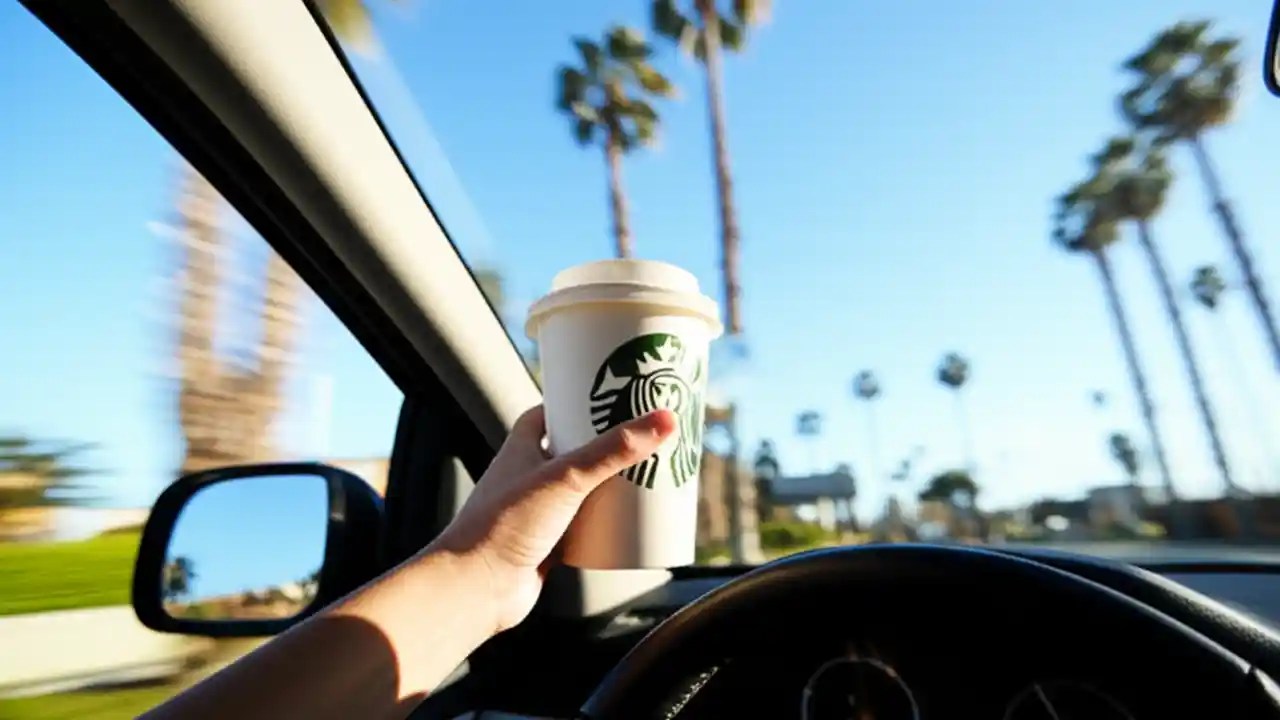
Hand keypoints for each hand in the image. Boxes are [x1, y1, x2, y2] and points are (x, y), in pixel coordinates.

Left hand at [431, 405, 676, 633]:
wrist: (477, 587)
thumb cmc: (503, 525)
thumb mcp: (566, 476)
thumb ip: (614, 450)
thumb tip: (663, 420)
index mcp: (522, 447)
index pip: (552, 412)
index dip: (580, 403)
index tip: (613, 397)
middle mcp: (528, 476)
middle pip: (575, 451)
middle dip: (607, 448)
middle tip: (641, 440)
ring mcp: (538, 511)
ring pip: (582, 491)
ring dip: (610, 487)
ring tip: (646, 478)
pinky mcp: (549, 544)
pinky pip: (584, 528)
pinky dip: (605, 526)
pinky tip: (629, 525)